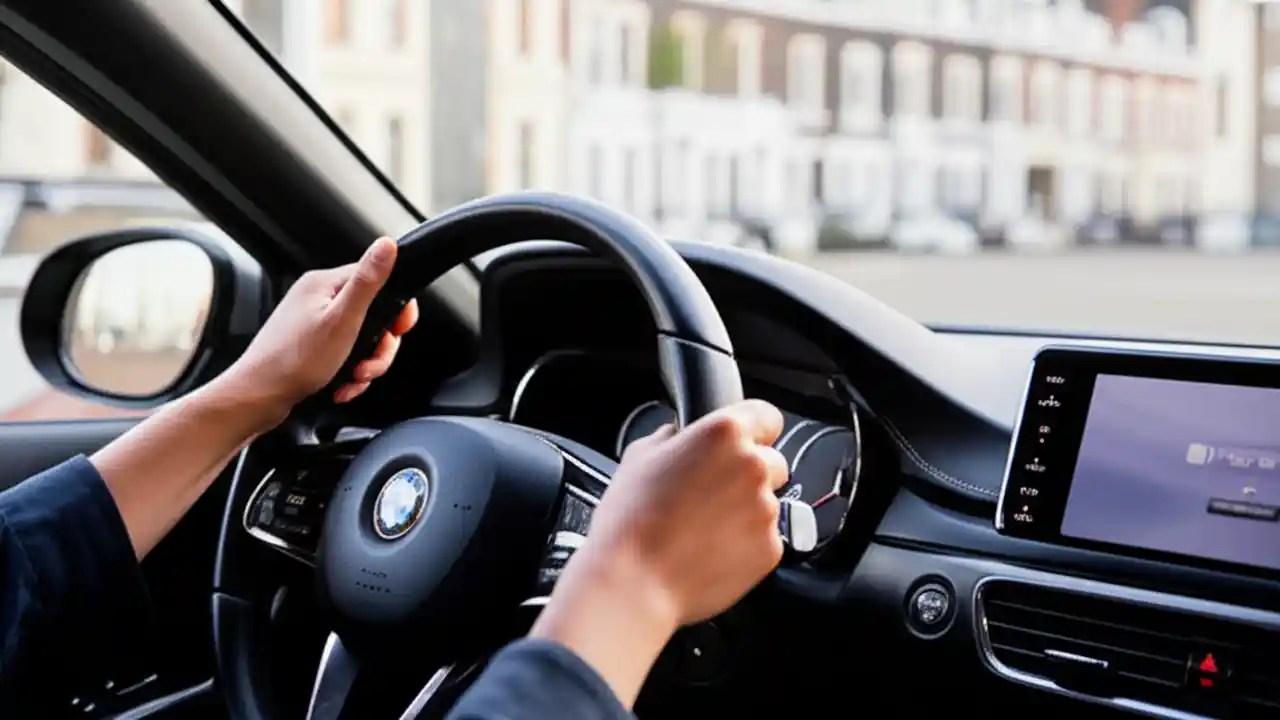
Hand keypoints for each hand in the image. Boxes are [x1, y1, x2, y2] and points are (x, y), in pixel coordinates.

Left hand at [218, 236, 418, 423]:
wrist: (258, 397)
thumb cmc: (293, 361)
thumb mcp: (342, 320)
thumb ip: (367, 282)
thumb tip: (387, 244)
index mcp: (323, 285)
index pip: (375, 280)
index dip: (395, 307)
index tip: (399, 329)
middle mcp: (317, 299)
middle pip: (372, 315)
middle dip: (379, 347)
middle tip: (370, 365)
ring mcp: (313, 323)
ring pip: (361, 339)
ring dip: (366, 365)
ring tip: (354, 379)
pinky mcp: (312, 346)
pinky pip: (345, 355)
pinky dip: (349, 373)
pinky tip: (342, 386)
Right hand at [529, 400, 786, 706]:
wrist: (634, 582)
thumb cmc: (630, 520)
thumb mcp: (640, 456)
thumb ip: (673, 437)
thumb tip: (680, 436)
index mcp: (724, 434)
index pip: (766, 415)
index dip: (754, 430)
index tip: (745, 441)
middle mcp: (753, 467)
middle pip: (771, 462)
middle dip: (748, 474)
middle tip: (711, 493)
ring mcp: (766, 510)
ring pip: (767, 502)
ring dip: (745, 511)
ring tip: (703, 527)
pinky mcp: (771, 549)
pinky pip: (765, 538)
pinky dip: (745, 543)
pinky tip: (710, 549)